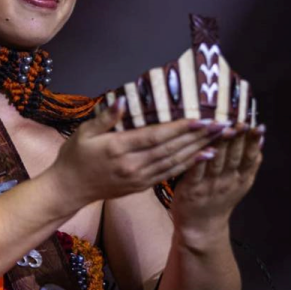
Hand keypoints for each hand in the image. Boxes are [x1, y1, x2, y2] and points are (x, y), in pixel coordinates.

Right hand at [49, 96, 227, 207]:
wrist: (69, 189)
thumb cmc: (74, 157)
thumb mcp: (83, 132)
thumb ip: (105, 117)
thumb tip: (123, 100)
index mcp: (117, 148)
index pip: (155, 137)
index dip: (180, 128)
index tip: (201, 119)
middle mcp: (131, 165)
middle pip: (171, 149)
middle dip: (198, 137)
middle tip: (222, 126)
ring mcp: (138, 178)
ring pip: (174, 162)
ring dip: (198, 150)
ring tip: (219, 139)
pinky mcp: (141, 186)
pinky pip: (169, 174)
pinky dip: (188, 165)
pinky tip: (203, 157)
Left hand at [170, 122, 264, 238]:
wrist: (201, 226)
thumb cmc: (219, 199)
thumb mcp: (240, 183)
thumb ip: (249, 164)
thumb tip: (260, 140)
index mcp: (241, 179)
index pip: (250, 157)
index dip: (253, 141)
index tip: (257, 126)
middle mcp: (227, 182)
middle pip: (234, 157)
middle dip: (239, 138)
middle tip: (242, 122)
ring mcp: (209, 185)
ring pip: (217, 162)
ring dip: (221, 145)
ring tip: (226, 128)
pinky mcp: (191, 189)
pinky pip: (196, 172)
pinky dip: (200, 160)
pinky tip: (204, 148)